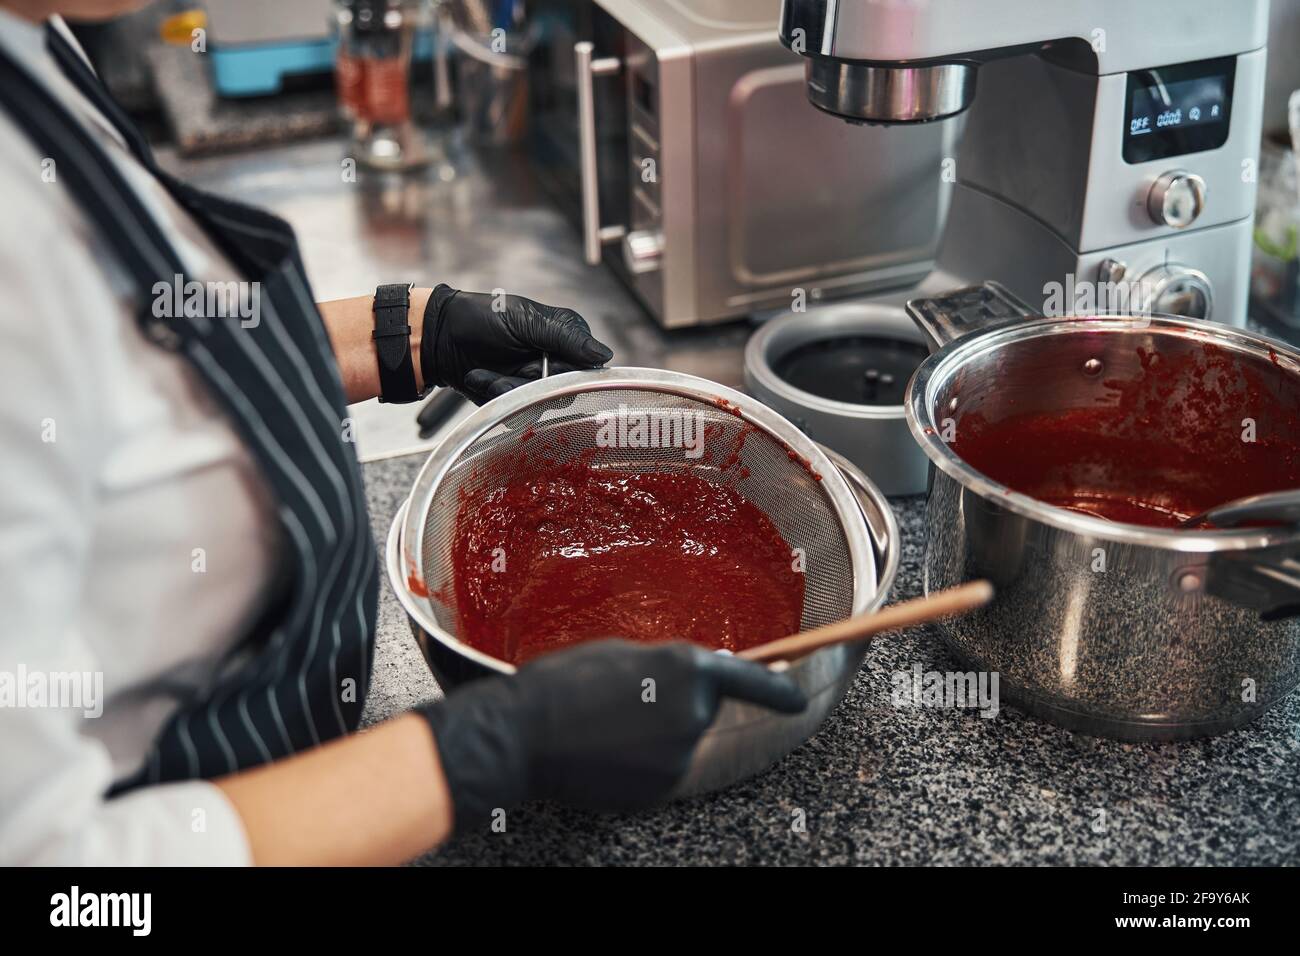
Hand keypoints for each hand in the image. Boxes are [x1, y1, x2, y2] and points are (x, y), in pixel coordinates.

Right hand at [418, 640, 806, 829]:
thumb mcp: (621, 653)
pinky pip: (660, 769)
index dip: (776, 689)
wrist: (521, 735)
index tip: (798, 698)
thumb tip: (696, 678)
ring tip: (603, 725)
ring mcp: (677, 756)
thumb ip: (668, 665)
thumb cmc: (563, 683)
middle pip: (700, 709)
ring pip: (677, 741)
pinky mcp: (659, 788)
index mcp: (685, 669)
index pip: (747, 679)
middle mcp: (692, 714)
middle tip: (621, 700)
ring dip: (653, 734)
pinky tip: (604, 752)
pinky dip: (640, 762)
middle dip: (671, 704)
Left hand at [420, 284, 612, 403]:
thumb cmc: (483, 317)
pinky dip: (492, 394)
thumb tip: (603, 355)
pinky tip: (479, 376)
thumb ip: (567, 339)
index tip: (549, 368)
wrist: (441, 335)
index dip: (568, 372)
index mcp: (565, 337)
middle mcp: (553, 361)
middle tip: (513, 365)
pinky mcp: (513, 397)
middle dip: (531, 382)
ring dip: (506, 389)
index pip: (587, 366)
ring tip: (484, 371)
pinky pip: (515, 410)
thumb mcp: (527, 321)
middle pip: (562, 390)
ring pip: (537, 403)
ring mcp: (532, 381)